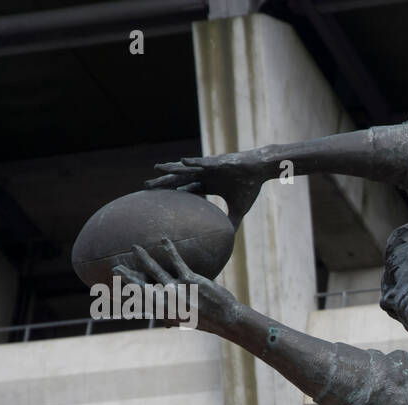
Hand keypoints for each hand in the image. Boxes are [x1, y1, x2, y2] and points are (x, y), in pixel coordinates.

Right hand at [112, 239, 242, 335]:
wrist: (226, 319)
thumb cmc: (207, 320)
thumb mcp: (186, 321)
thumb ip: (174, 319)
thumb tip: (166, 324)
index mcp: (165, 311)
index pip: (141, 298)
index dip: (128, 290)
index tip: (116, 283)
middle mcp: (167, 300)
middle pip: (141, 285)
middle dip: (127, 276)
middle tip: (115, 267)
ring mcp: (176, 289)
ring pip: (154, 270)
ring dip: (143, 257)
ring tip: (135, 248)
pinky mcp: (189, 280)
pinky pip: (176, 261)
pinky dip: (169, 249)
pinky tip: (163, 239)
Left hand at [145, 148, 274, 226]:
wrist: (261, 170)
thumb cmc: (250, 187)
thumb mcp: (239, 210)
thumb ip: (231, 222)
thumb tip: (228, 239)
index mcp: (208, 185)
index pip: (185, 189)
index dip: (172, 194)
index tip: (157, 200)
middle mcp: (204, 175)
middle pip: (180, 179)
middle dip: (164, 182)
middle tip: (146, 186)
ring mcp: (210, 167)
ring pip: (187, 169)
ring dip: (172, 169)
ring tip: (157, 168)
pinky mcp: (219, 162)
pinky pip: (204, 162)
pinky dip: (194, 162)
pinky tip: (182, 162)